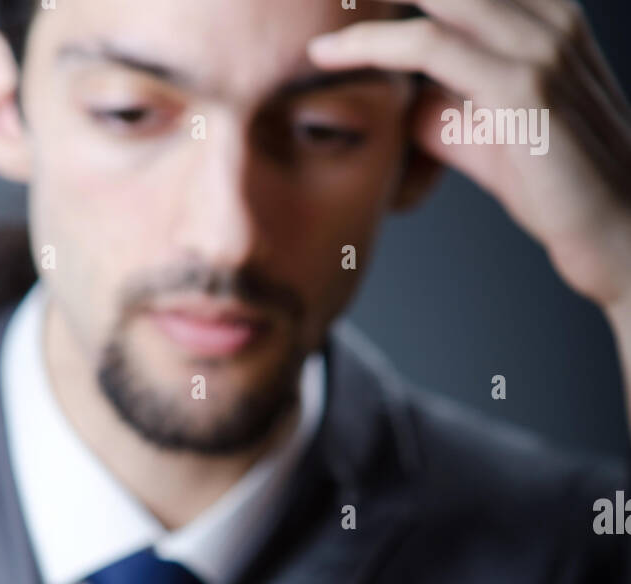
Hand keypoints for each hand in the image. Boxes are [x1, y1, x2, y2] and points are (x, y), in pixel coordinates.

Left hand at [309, 0, 630, 313]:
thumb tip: (394, 101)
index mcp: (541, 11)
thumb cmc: (556, 183)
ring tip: (316, 14)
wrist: (614, 228)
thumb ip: (441, 104)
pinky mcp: (522, 84)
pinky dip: (371, 46)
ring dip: (364, 5)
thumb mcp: (486, 130)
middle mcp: (544, 13)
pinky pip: (427, 46)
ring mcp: (538, 42)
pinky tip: (328, 56)